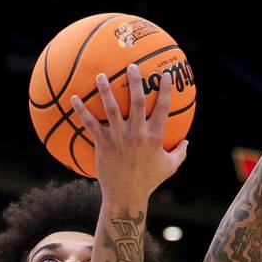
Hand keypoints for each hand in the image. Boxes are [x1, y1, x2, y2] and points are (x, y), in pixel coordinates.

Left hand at [72, 66, 188, 202]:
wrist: (127, 195)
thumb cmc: (149, 181)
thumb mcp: (169, 168)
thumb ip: (180, 153)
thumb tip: (187, 142)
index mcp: (154, 137)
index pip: (163, 109)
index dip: (165, 91)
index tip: (166, 75)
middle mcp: (137, 134)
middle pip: (136, 102)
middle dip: (135, 82)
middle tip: (131, 66)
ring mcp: (119, 138)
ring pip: (111, 109)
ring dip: (105, 90)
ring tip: (101, 76)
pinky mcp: (103, 144)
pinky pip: (90, 124)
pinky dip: (81, 111)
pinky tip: (73, 98)